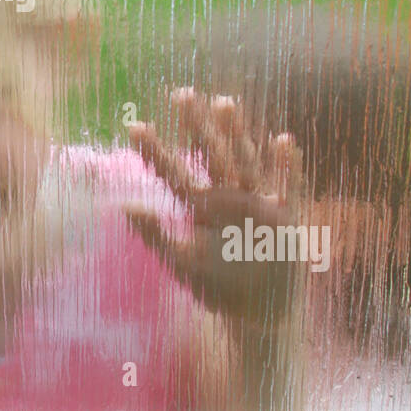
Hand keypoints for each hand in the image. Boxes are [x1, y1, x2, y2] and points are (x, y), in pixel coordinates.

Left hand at [124, 88, 304, 323]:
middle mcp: (228, 198)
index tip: (134, 127)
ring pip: (245, 163)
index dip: (155, 151)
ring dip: (237, 135)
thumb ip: (155, 234)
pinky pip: (288, 190)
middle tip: (181, 94)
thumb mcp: (182, 261)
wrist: (260, 316)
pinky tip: (283, 139)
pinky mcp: (286, 220)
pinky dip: (287, 167)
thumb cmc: (218, 287)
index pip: (174, 173)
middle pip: (210, 155)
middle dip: (197, 126)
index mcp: (201, 207)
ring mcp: (257, 205)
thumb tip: (123, 205)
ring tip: (225, 103)